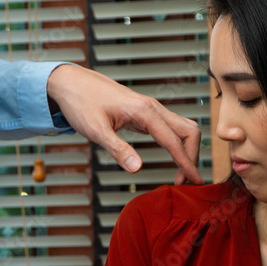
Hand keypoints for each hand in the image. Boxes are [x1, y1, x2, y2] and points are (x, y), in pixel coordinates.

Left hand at [46, 64, 202, 185]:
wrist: (71, 82)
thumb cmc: (81, 103)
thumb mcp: (96, 130)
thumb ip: (118, 150)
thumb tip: (137, 169)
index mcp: (144, 111)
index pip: (175, 141)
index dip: (187, 164)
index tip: (195, 183)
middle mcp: (153, 107)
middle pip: (189, 131)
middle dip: (193, 156)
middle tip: (185, 182)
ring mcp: (151, 109)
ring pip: (183, 127)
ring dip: (187, 150)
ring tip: (181, 174)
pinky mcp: (145, 112)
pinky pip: (171, 127)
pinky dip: (178, 143)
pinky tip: (172, 157)